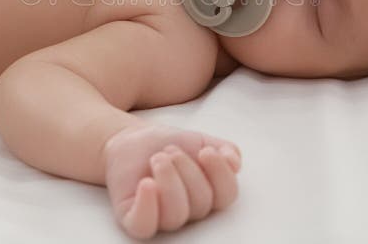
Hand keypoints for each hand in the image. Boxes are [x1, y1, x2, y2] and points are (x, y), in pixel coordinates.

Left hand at [102, 122, 241, 239]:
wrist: (132, 141)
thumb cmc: (167, 145)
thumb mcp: (200, 141)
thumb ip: (224, 149)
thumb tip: (235, 162)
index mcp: (209, 194)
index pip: (226, 195)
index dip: (220, 174)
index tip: (206, 151)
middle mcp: (189, 211)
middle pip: (201, 203)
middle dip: (187, 169)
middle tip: (170, 150)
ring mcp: (162, 217)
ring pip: (176, 215)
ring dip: (169, 180)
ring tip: (158, 158)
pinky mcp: (135, 219)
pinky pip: (144, 225)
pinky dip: (147, 206)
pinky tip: (146, 183)